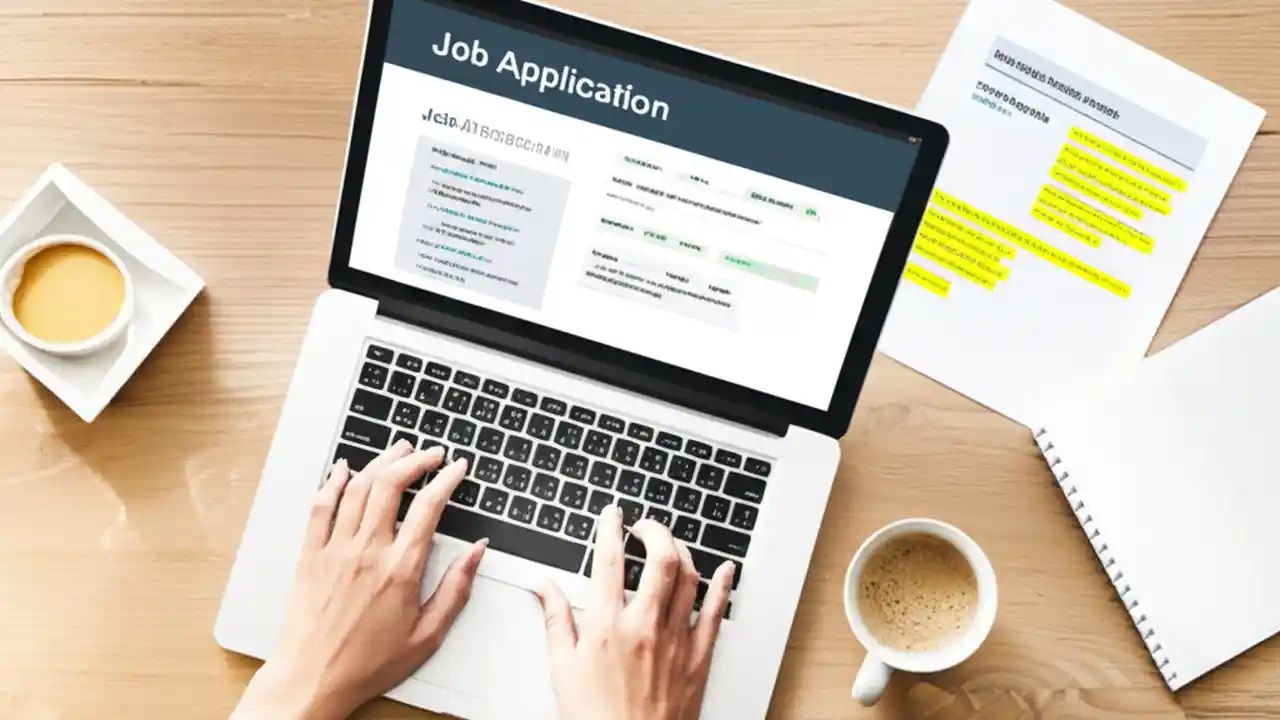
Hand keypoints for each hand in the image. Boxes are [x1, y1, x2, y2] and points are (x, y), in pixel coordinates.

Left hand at [232, 441, 485, 719]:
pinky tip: (343, 470)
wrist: (313, 679)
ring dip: (380, 461)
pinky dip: (332, 482)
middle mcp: (367, 552)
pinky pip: (320, 507)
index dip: (446, 479)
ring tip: (398, 450)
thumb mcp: (428, 634)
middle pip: (391, 484)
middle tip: (430, 453)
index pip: (429, 507)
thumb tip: (476, 552)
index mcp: (400, 570)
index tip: (457, 468)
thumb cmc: (369, 664)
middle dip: (415, 459)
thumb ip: (456, 588)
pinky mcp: (310, 555)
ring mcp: (335, 550)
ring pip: (358, 488)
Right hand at [536, 506, 734, 719]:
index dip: (610, 528)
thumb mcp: (562, 668)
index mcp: (606, 625)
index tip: (612, 515)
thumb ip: (556, 620)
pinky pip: (717, 612)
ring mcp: (675, 639)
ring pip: (688, 577)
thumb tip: (542, 585)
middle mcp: (644, 625)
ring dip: (681, 550)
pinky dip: (723, 585)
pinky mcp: (698, 656)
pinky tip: (726, 569)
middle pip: (658, 558)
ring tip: (669, 543)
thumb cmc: (595, 717)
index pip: (608, 560)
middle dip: (653, 530)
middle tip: (644, 525)